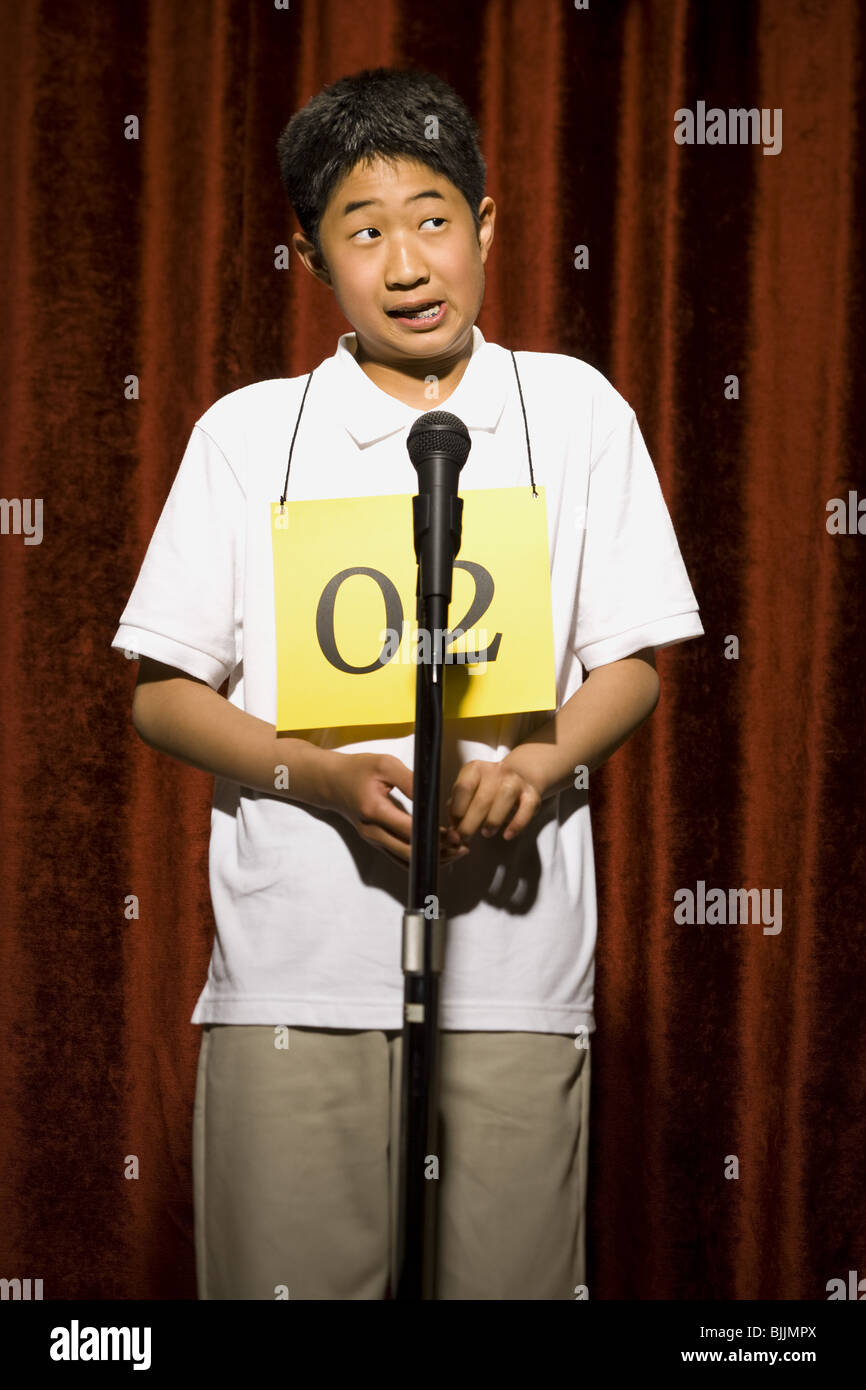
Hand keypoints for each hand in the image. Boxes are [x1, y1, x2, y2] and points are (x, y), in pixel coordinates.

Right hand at [326, 752, 469, 868]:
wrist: (330, 782)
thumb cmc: (357, 769)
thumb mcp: (385, 764)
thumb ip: (410, 781)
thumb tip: (432, 798)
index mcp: (373, 810)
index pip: (409, 830)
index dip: (434, 835)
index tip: (455, 833)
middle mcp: (371, 831)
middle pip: (409, 852)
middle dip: (438, 852)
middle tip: (463, 846)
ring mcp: (372, 840)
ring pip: (405, 860)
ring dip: (431, 859)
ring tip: (457, 852)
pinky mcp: (375, 843)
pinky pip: (399, 858)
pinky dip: (419, 859)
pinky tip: (438, 853)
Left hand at [444, 757, 542, 847]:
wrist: (519, 776)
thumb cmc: (487, 789)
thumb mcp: (470, 791)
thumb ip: (457, 807)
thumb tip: (452, 831)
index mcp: (475, 769)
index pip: (463, 788)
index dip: (456, 811)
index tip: (454, 829)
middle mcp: (496, 771)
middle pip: (482, 799)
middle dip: (470, 823)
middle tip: (464, 838)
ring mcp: (515, 781)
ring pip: (504, 799)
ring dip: (492, 820)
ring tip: (486, 833)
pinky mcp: (532, 794)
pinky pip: (526, 809)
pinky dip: (517, 824)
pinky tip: (507, 835)